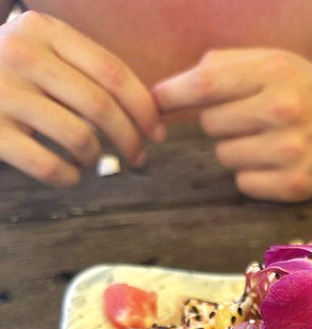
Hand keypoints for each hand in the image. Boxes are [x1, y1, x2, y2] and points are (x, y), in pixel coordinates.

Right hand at [0, 11, 164, 185]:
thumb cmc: (7, 79)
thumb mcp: (38, 54)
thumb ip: (83, 70)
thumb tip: (150, 111)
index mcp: (41, 30)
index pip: (112, 71)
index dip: (144, 107)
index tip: (158, 132)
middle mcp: (20, 54)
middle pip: (102, 107)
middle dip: (132, 139)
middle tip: (140, 158)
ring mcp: (2, 92)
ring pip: (80, 138)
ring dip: (98, 158)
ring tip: (93, 161)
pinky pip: (51, 167)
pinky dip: (70, 177)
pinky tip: (69, 174)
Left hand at [153, 49, 311, 201]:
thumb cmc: (306, 92)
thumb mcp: (274, 62)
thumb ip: (224, 67)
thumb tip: (167, 90)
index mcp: (275, 72)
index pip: (206, 84)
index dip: (173, 94)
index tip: (154, 102)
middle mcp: (283, 110)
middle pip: (211, 124)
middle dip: (221, 122)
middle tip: (251, 119)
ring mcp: (290, 151)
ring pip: (225, 156)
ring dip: (236, 150)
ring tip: (266, 141)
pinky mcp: (294, 185)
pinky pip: (243, 183)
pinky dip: (252, 175)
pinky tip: (274, 163)